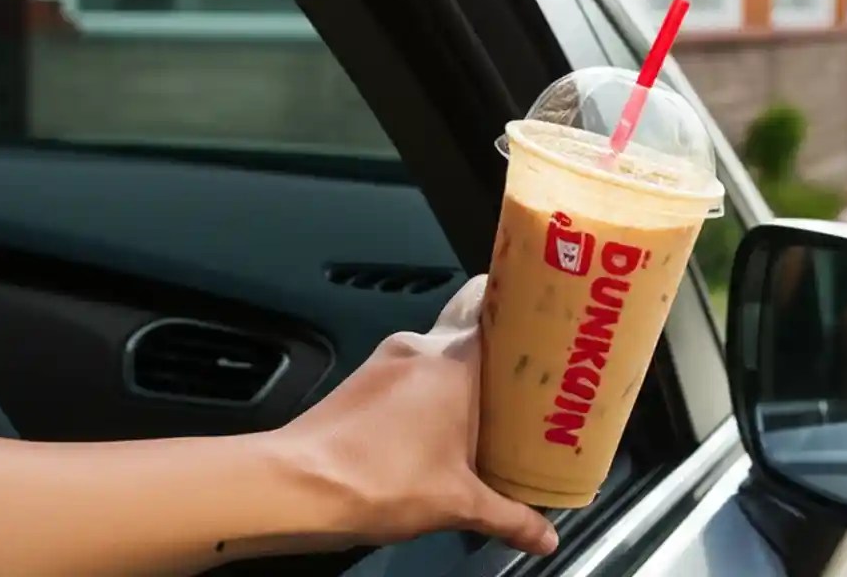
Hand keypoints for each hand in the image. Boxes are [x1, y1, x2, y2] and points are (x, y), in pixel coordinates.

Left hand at [276, 275, 557, 554]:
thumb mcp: (456, 504)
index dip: (525, 309)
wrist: (296, 488)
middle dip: (498, 347)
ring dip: (461, 374)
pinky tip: (440, 424)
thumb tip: (548, 539)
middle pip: (469, 327)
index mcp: (455, 361)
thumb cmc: (385, 481)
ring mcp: (387, 360)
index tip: (551, 321)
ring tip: (491, 407)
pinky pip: (410, 373)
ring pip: (438, 354)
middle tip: (529, 374)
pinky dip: (429, 390)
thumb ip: (509, 517)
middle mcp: (422, 347)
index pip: (495, 307)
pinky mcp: (361, 380)